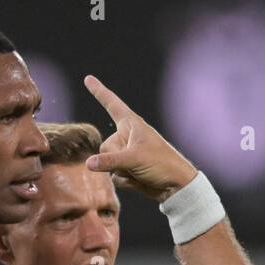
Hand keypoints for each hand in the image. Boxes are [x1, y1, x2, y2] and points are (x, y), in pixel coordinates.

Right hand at [82, 74, 198, 200]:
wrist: (176, 186)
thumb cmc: (161, 164)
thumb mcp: (134, 158)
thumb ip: (109, 160)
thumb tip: (88, 163)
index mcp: (131, 124)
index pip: (111, 104)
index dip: (99, 91)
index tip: (88, 78)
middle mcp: (127, 137)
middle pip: (105, 146)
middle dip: (114, 158)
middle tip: (136, 163)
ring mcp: (126, 154)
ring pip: (106, 163)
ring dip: (120, 171)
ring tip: (140, 172)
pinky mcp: (127, 169)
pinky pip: (113, 175)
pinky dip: (123, 181)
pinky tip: (138, 180)